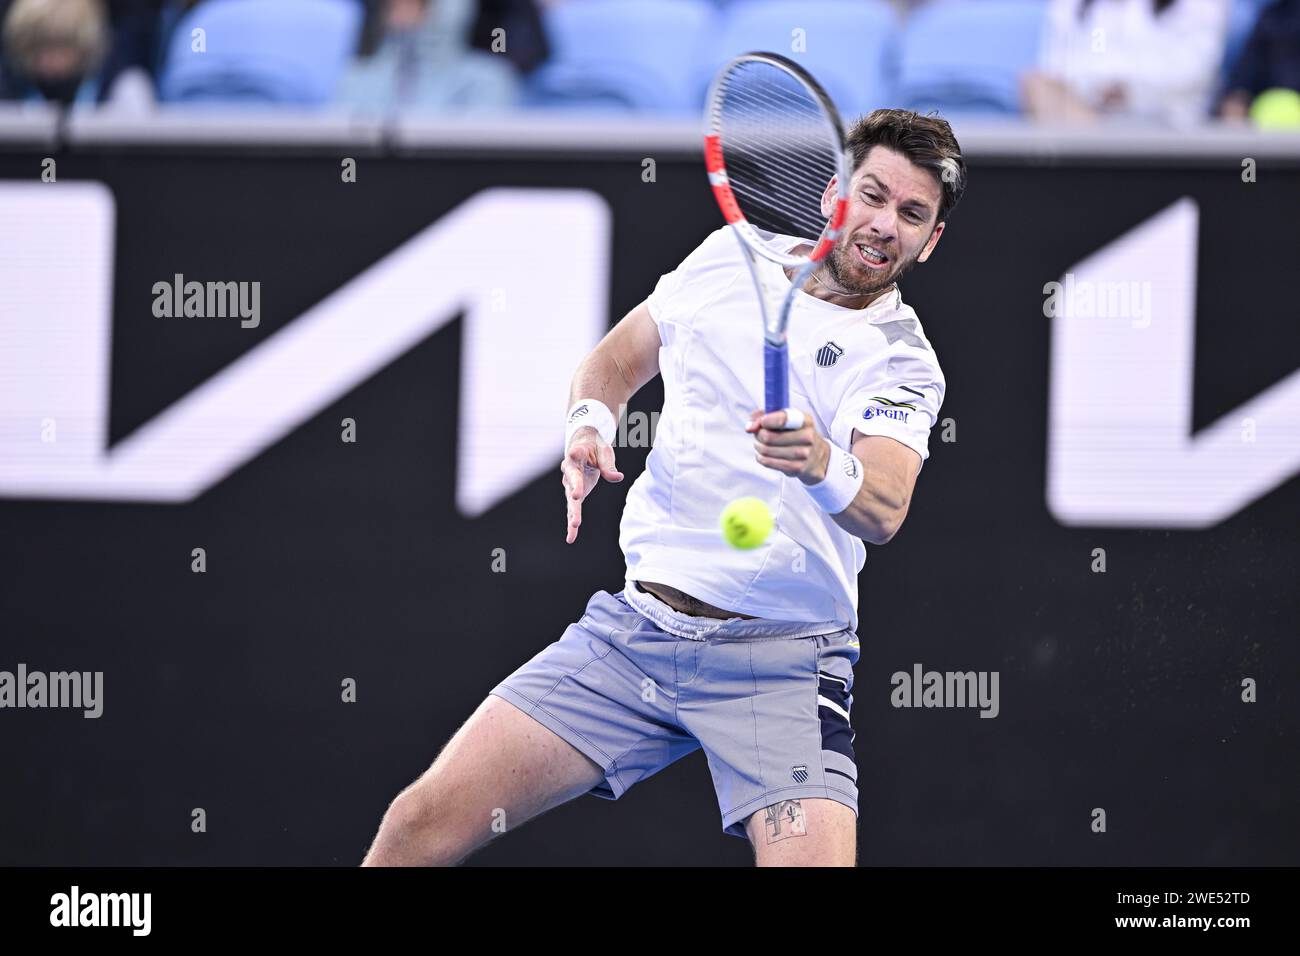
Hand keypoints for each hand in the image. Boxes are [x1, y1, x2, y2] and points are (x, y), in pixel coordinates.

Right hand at [560, 427, 622, 543]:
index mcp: (576, 453)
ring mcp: (570, 484)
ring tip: (574, 526)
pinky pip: (573, 509)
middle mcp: (569, 469)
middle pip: (571, 481)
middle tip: (576, 497)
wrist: (583, 446)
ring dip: (573, 512)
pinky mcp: (574, 494)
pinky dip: (572, 523)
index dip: (575, 456)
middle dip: (574, 490)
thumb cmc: (595, 447)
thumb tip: (618, 477)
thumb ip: (608, 465)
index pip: (575, 456)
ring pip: (570, 499)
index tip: (573, 453)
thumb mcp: (605, 451)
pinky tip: (571, 537)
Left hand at [746, 408, 828, 484]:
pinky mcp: (796, 468)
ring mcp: (803, 454)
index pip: (783, 419)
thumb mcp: (788, 419)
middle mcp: (807, 436)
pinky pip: (768, 462)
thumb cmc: (797, 434)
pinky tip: (764, 455)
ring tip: (761, 444)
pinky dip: (761, 457)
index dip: (767, 420)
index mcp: (805, 420)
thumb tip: (750, 425)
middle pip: (768, 436)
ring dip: (758, 446)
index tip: (760, 422)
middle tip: (759, 434)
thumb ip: (766, 415)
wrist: (817, 457)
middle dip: (758, 434)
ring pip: (766, 450)